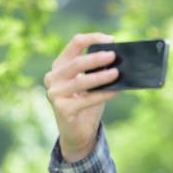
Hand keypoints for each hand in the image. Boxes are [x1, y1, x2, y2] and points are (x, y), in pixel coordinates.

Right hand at [44, 33, 120, 161]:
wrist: (78, 133)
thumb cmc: (86, 105)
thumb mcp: (92, 85)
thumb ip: (99, 72)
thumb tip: (120, 61)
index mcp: (60, 66)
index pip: (74, 44)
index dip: (92, 39)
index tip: (111, 39)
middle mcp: (53, 77)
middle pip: (76, 62)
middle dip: (96, 58)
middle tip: (114, 55)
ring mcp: (55, 93)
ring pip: (81, 81)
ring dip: (101, 76)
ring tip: (117, 72)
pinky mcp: (63, 109)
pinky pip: (87, 99)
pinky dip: (103, 94)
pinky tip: (116, 91)